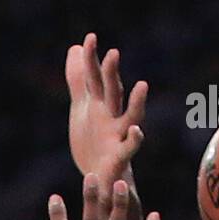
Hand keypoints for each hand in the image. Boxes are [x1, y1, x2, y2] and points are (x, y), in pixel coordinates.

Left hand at [67, 33, 146, 191]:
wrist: (99, 181)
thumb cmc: (93, 143)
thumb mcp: (82, 108)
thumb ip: (79, 80)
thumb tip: (75, 48)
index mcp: (100, 105)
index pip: (95, 79)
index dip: (92, 60)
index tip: (89, 38)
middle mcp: (111, 118)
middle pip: (113, 93)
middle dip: (112, 74)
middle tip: (113, 53)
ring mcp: (118, 137)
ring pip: (131, 117)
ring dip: (137, 103)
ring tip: (143, 86)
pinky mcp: (120, 158)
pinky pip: (130, 148)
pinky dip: (135, 140)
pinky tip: (138, 130)